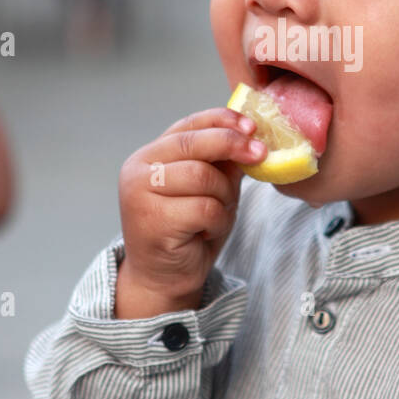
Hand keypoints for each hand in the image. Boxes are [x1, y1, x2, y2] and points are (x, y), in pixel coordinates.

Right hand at [117, 107, 265, 310]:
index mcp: (149, 155)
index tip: (253, 126)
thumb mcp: (209, 188)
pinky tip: (206, 233)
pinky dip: (217, 221)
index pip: (188, 125)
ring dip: (224, 197)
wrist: (164, 278)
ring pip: (203, 177)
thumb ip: (221, 161)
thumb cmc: (189, 230)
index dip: (222, 120)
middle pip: (194, 145)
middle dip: (232, 146)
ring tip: (217, 215)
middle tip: (260, 154)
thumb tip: (252, 136)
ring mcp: (140, 194)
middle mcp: (138, 170)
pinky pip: (204, 208)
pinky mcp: (152, 220)